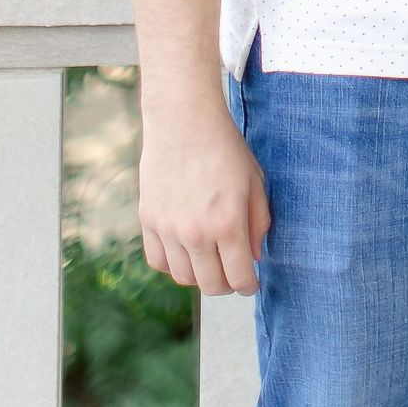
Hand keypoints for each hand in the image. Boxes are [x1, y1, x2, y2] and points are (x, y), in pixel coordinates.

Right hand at [138, 95, 271, 296]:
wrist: (184, 121)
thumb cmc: (225, 148)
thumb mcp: (254, 180)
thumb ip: (259, 222)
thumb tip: (253, 256)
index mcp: (227, 223)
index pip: (239, 277)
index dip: (248, 285)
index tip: (250, 283)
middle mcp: (196, 232)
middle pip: (211, 285)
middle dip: (226, 285)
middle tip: (232, 274)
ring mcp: (168, 229)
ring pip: (183, 277)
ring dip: (200, 275)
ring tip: (210, 260)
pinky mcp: (148, 221)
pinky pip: (158, 261)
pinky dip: (172, 263)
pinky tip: (185, 250)